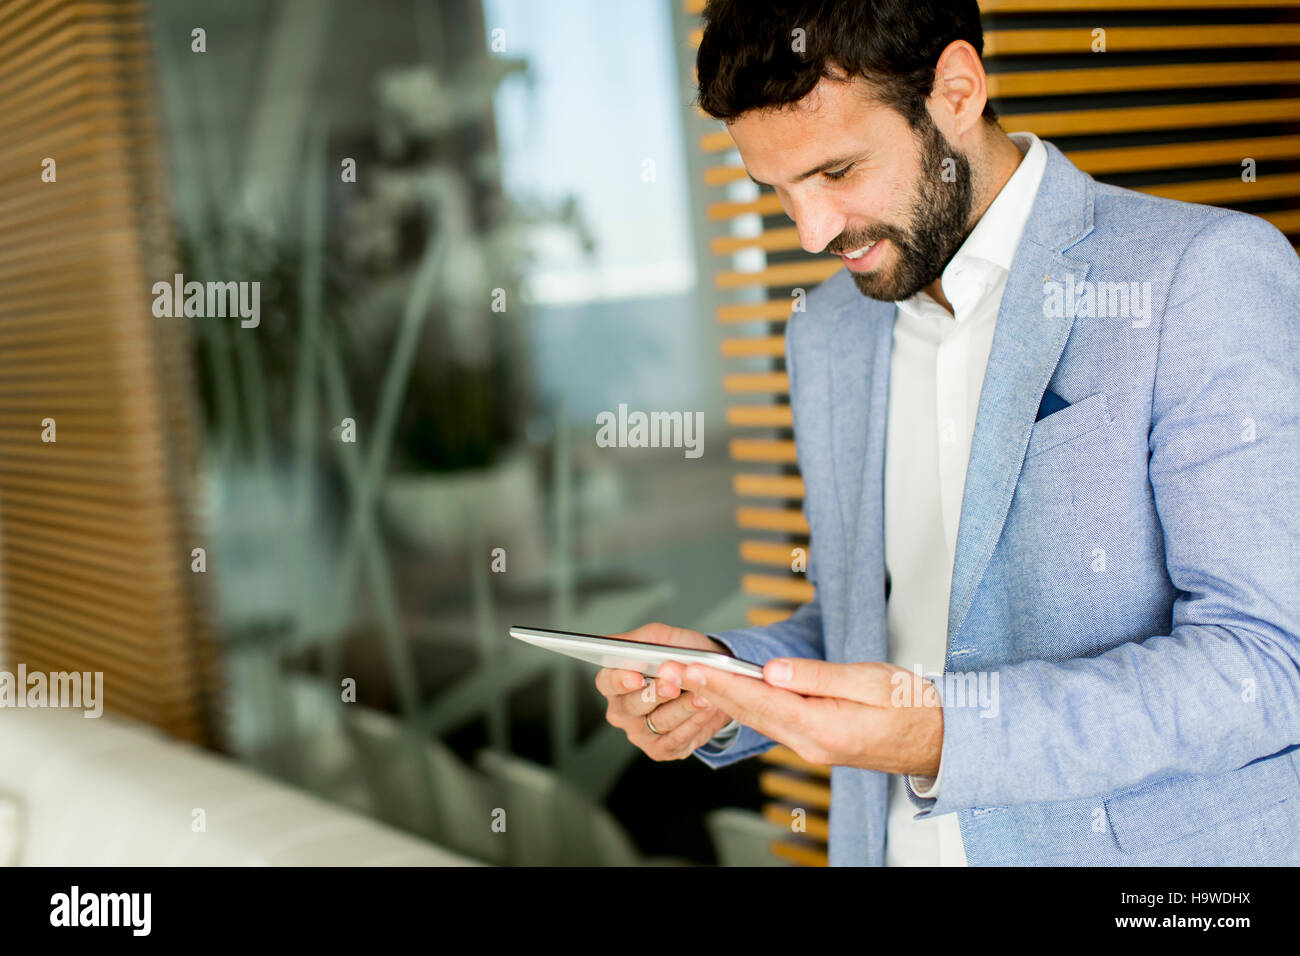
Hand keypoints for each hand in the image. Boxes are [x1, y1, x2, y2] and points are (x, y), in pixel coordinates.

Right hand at [595, 622, 734, 760]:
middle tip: (673, 685)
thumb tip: (619, 643)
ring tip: (702, 695)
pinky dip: (695, 722)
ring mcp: (641, 733)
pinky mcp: (663, 749)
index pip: (607, 682)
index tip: (636, 676)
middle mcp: (623, 711)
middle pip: (631, 706)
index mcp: (616, 682)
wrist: (711, 679)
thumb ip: (643, 638)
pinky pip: (678, 738)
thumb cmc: (682, 657)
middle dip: (655, 693)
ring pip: (659, 722)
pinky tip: (708, 708)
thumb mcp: (665, 639)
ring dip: (683, 707)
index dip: (619, 680)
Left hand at [658, 656, 943, 775]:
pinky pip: (771, 722)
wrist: (939, 739)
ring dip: (722, 698)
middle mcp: (810, 743)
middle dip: (709, 690)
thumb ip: (817, 677)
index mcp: (823, 728)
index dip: (723, 683)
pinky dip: (746, 705)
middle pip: (750, 712)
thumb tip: (773, 671)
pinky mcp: (814, 741)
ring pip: (757, 719)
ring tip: (691, 677)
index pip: (761, 701)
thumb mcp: (869, 680)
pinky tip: (730, 692)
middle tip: (675, 670)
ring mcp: (811, 746)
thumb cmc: (912, 707)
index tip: (694, 668)